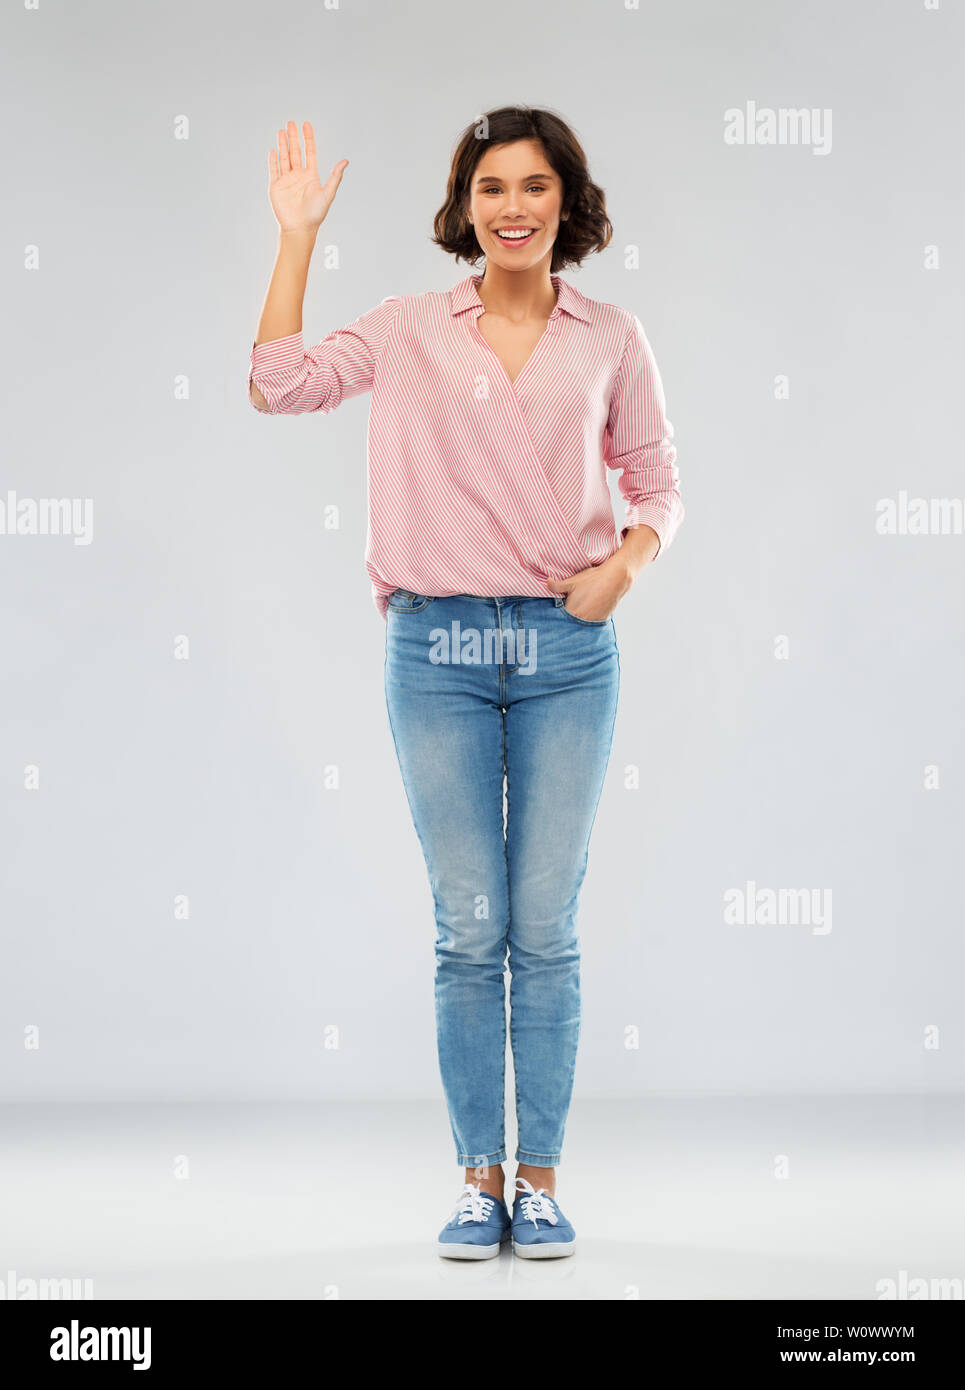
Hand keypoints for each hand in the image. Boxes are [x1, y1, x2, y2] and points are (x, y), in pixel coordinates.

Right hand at [267, 120, 346, 235]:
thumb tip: (346, 162)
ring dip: (283, 144)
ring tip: (282, 131)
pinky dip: (273, 160)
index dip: (308, 139)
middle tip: (291, 122)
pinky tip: (273, 150)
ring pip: (284, 158)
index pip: (310, 152)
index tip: (306, 125)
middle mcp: (298, 176)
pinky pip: (274, 170)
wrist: (300, 228)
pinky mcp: (276, 187)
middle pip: (295, 152)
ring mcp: (286, 181)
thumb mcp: (328, 194)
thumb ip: (335, 177)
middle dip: (293, 137)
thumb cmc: (316, 214)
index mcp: (311, 176)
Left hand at [546, 554, 634, 621]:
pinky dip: (587, 622)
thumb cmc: (592, 579)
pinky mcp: (601, 621)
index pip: (558, 620)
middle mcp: (581, 620)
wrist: (615, 579)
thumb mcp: (572, 581)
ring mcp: (592, 622)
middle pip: (569, 624)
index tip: (554, 616)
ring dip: (576, 622)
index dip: (555, 618)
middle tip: (564, 617)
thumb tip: (547, 582)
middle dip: (566, 621)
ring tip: (576, 616)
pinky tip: (586, 615)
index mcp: (571, 611)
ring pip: (580, 626)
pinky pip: (590, 625)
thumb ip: (556, 585)